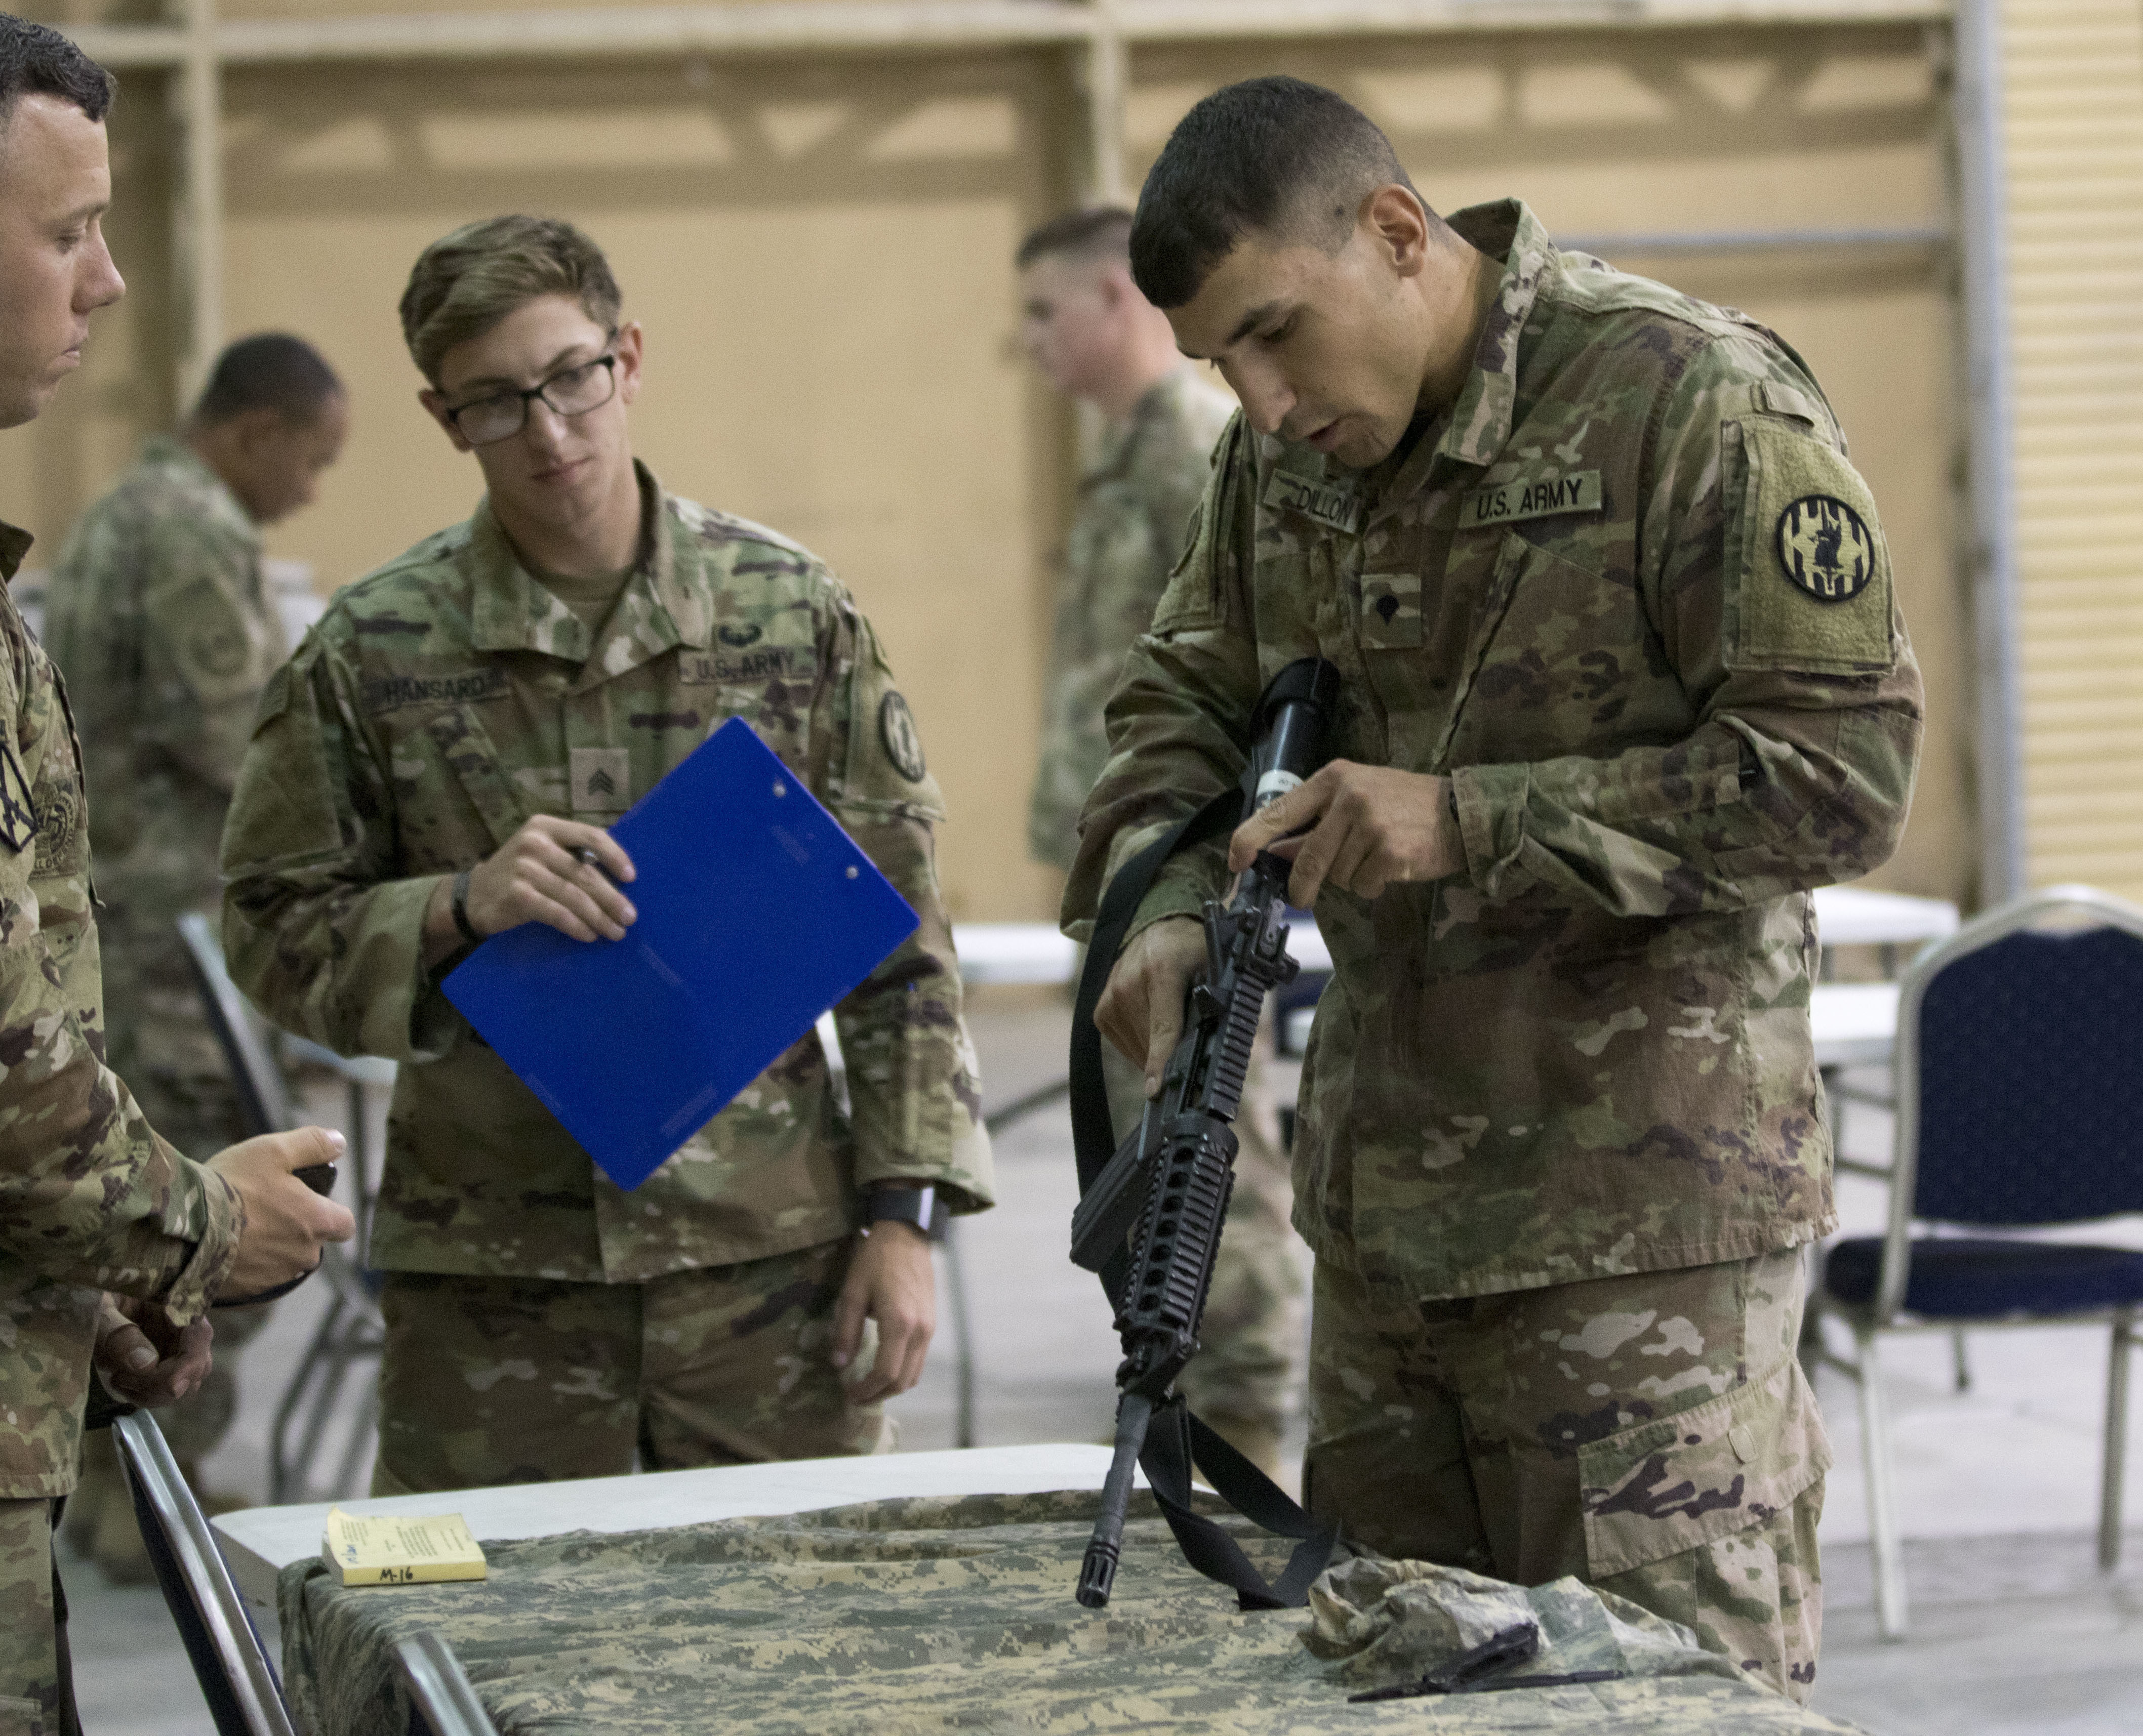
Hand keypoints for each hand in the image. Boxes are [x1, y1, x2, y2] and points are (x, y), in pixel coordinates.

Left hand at [94, 1294, 211, 1407]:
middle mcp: (180, 1325)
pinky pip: (164, 1389)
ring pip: (185, 1383)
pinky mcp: (157, 1365)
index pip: (200, 1334)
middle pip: (199, 1365)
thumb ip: (118, 1333)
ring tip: (116, 1378)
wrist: (72, 1301)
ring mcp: (170, 1346)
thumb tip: (147, 1364)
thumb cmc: (84, 1292)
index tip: (170, 1385)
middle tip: (121, 1378)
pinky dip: (144, 1394)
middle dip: (167, 1382)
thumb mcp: (96, 1307)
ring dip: (153, 1391)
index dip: (191, 1362)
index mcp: (173, 1300)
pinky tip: (118, 1381)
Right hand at [209, 1127, 355, 1298]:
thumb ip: (312, 1144)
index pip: (345, 1224)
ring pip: (285, 1261)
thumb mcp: (274, 1150)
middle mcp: (304, 1256)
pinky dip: (247, 1265)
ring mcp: (275, 1278)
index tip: (310, 1202)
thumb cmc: (231, 1185)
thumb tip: (340, 1142)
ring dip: (271, 1248)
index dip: (331, 1212)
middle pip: (313, 1243)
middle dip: (296, 1229)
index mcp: (317, 1223)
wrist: (181, 1228)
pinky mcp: (247, 1293)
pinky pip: (256, 1277)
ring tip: (239, 1227)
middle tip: (263, 1208)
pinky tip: (225, 1248)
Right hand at [423, 816, 637, 964]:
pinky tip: (589, 935)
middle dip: (612, 898)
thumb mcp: (541, 853)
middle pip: (585, 872)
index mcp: (546, 826)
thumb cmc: (518, 875)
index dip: (615, 856)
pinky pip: (557, 913)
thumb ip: (571, 856)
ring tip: (616, 932)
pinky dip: (577, 926)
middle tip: (630, 918)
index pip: (591, 836)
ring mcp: (524, 868)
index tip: (632, 878)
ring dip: (599, 917)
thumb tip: (619, 879)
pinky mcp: (517, 894)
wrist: (472, 896)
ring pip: (574, 895)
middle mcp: (535, 843)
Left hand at [830, 1222, 934, 1402]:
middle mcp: (920, 1331)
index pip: (886, 1372)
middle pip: (904, 1380)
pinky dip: (903, 1371)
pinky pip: (920, 1359)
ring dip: (892, 1385)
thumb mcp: (853, 1292)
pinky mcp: (932, 1323)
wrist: (906, 1234)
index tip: (848, 1395)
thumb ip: (846, 1330)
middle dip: (879, 1394)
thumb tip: (839, 1364)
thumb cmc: (876, 1260)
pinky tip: (885, 1366)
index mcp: (900, 1324)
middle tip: (856, 1396)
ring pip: (915, 1373)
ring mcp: (930, 1328)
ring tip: (869, 1386)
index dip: (866, 1390)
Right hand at [1094, 916, 1205, 1098]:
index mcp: (1161, 972)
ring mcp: (1110, 997)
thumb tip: (1219, 1047)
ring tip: (1172, 1032)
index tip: (1155, 1090)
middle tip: (1193, 1053)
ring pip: (1137, 1050)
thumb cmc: (1190, 947)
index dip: (1161, 1061)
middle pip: (1151, 1045)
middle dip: (1173, 1057)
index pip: (1163, 1028)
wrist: (1154, 925)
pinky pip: (1123, 1044)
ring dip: (1156, 1052)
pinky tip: (1154, 1029)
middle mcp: (1128, 985)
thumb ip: (1217, 1000)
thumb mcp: (1213, 966)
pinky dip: (1141, 1046)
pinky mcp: (1101, 1010)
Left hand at [1227, 761, 1459, 905]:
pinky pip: (1362, 885)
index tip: (1235, 861)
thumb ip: (1317, 823)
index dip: (1250, 839)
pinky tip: (1390, 868)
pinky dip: (1372, 886)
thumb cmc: (1404, 805)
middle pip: (1305, 858)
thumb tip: (1277, 853)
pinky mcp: (1390, 852)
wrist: (1461, 811)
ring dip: (1351, 878)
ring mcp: (1370, 824)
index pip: (1278, 811)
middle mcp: (1348, 797)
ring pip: (1336, 875)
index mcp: (1333, 778)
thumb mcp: (1357, 799)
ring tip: (1375, 859)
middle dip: (1301, 884)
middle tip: (1302, 897)